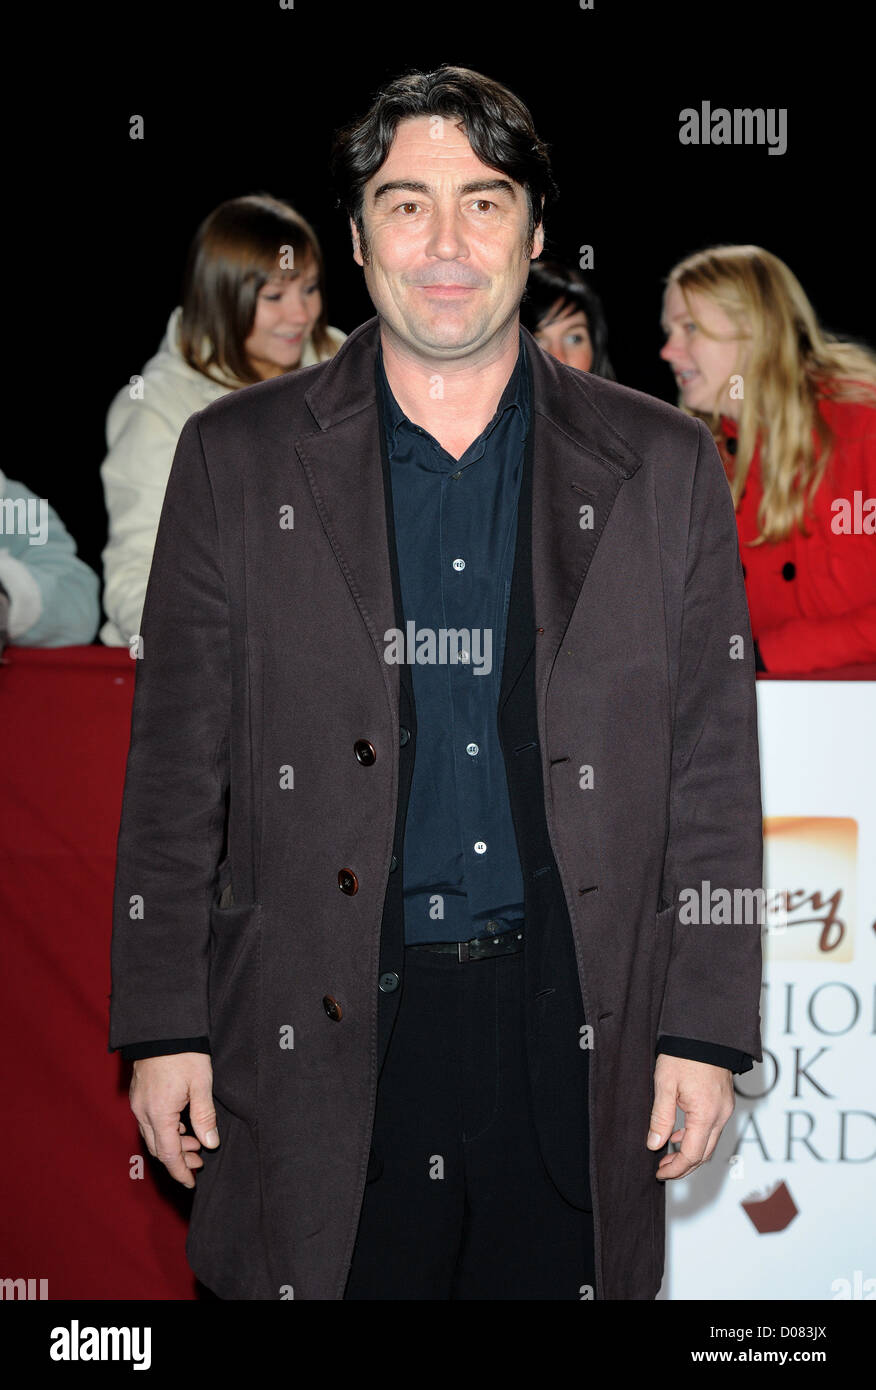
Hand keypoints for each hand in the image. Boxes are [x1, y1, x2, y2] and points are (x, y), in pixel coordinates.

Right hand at [129, 1052, 218, 1188]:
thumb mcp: (201, 1083)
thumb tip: (210, 1143)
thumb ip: (204, 1116)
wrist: (162, 1027)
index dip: (181, 1171)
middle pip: (159, 1148)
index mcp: (159, 1113)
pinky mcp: (138, 1094)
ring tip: (196, 1142)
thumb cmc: (184, 1052)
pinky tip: (181, 1125)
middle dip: (178, 1159)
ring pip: (153, 1135)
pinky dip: (165, 1130)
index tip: (191, 1182)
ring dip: (173, 1144)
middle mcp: (143, 1112)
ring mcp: (138, 1103)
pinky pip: (149, 1121)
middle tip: (200, 1161)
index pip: (169, 1154)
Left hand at [646, 1053, 734, 1179]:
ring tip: (667, 1153)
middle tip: (662, 1168)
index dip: (675, 1168)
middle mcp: (721, 1115)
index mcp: (706, 1114)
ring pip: (710, 1142)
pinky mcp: (725, 1102)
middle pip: (705, 1154)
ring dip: (691, 1152)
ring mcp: (726, 1108)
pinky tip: (681, 1133)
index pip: (693, 1155)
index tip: (659, 1173)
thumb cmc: (683, 1054)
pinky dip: (698, 1137)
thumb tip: (654, 1144)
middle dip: (683, 1166)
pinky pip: (713, 1128)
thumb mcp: (664, 1085)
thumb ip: (661, 1117)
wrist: (704, 1032)